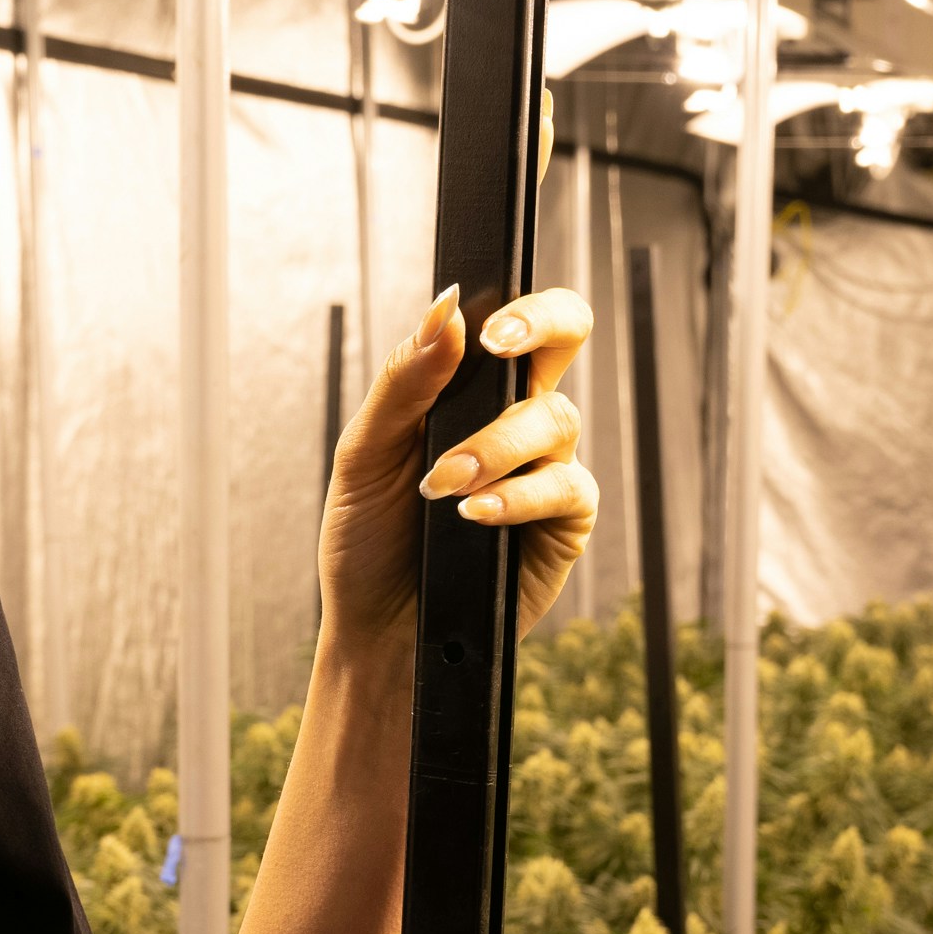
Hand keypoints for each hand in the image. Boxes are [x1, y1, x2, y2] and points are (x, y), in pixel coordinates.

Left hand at [319, 285, 599, 655]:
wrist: (381, 629)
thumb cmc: (371, 540)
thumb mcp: (367, 453)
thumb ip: (406, 381)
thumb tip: (446, 309)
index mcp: (469, 390)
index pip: (512, 319)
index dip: (517, 304)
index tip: (484, 328)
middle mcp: (517, 417)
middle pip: (565, 336)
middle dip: (541, 325)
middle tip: (496, 347)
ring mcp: (547, 467)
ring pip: (555, 418)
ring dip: (493, 446)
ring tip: (443, 485)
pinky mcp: (566, 522)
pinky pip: (565, 487)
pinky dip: (517, 497)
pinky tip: (475, 515)